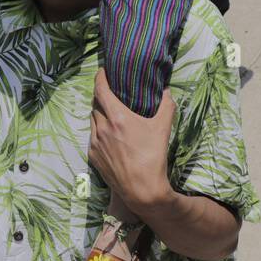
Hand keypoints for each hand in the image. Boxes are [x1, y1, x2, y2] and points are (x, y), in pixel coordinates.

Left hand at [87, 70, 175, 211]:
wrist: (142, 190)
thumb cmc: (153, 157)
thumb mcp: (163, 128)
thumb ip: (166, 105)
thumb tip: (167, 91)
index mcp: (117, 117)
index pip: (100, 89)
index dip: (100, 77)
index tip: (103, 71)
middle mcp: (102, 128)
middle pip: (95, 103)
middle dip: (101, 95)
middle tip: (111, 92)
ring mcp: (95, 143)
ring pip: (93, 120)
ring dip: (99, 113)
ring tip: (110, 113)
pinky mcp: (93, 156)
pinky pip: (92, 136)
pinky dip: (99, 130)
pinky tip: (110, 135)